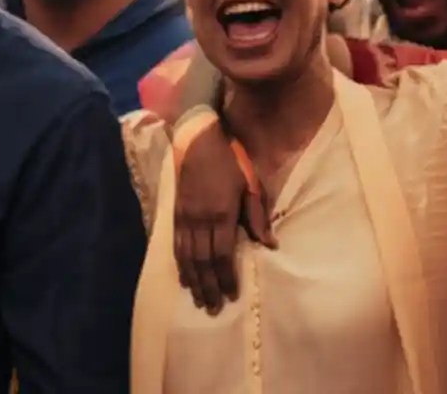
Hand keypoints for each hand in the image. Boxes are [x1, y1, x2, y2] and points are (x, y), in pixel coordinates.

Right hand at [173, 122, 275, 313]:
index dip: (226, 277)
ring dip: (193, 281)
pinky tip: (184, 278)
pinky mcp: (175, 213)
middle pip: (203, 261)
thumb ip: (257, 216)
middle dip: (208, 287)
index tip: (232, 296)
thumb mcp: (250, 184)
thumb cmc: (231, 160)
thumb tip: (270, 245)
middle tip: (213, 309)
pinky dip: (180, 265)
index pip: (223, 254)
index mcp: (222, 213)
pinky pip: (176, 246)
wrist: (198, 138)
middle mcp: (200, 219)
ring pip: (187, 257)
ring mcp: (184, 217)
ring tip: (198, 300)